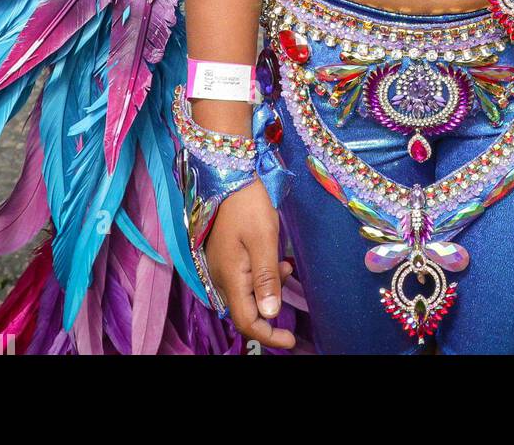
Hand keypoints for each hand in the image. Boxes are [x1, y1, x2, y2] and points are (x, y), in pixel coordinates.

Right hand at [204, 179, 294, 349]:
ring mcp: (221, 265)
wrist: (232, 172)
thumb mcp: (264, 239)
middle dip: (269, 315)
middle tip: (292, 305)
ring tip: (288, 269)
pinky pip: (243, 279)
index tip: (290, 341)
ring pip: (245, 294)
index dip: (267, 335)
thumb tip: (269, 314)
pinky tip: (278, 261)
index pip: (246, 320)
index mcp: (230, 276)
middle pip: (243, 311)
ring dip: (268, 292)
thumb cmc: (250, 203)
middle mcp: (221, 276)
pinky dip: (263, 277)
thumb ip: (266, 278)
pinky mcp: (225, 255)